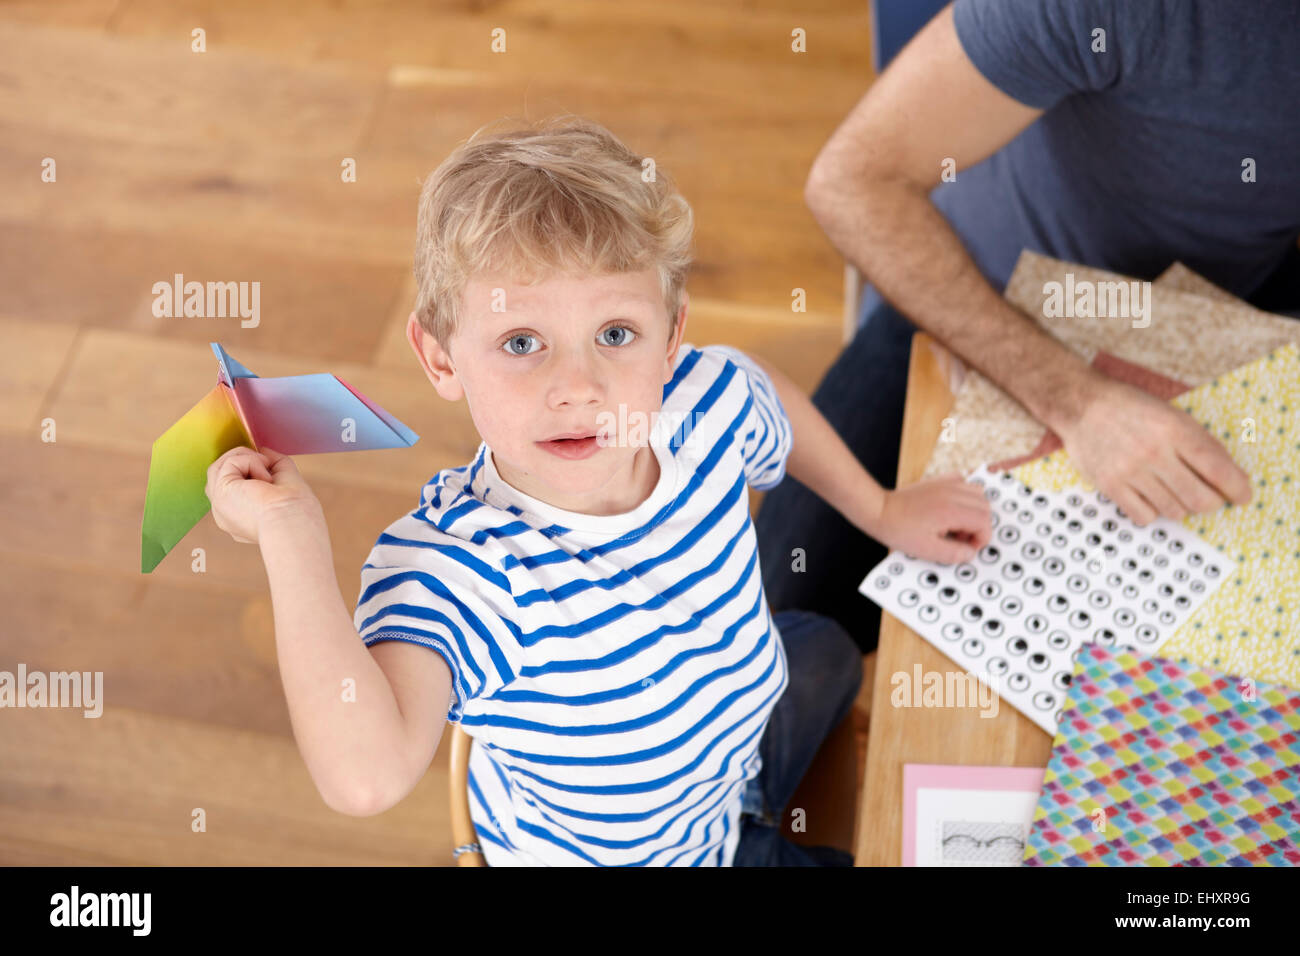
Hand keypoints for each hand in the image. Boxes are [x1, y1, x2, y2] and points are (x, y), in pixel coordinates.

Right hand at [204, 446, 320, 544]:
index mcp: (241, 518)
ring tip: (266, 469)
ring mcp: (219, 505)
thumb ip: (273, 463)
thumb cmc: (296, 510)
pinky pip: (230, 463)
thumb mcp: (285, 480)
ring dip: (247, 459)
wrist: (293, 522)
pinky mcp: (220, 493)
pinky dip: (251, 462)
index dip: (247, 471)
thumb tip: (262, 449)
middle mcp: (226, 515)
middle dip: (244, 461)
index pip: (232, 487)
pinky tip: (265, 478)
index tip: (267, 469)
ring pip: (220, 466)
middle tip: (267, 465)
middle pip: (220, 475)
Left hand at [873, 472, 992, 563]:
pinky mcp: (938, 480)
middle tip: (961, 538)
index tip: (968, 547)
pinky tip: (952, 507)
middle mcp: (952, 493)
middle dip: (979, 525)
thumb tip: (970, 553)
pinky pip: (962, 481)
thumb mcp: (927, 550)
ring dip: (974, 510)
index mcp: (951, 511)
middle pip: (985, 506)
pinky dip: (964, 494)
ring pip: (977, 492)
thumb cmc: (898, 529)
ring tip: (957, 524)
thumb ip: (953, 553)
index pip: (984, 521)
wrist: (879, 510)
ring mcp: (945, 484)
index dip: (981, 538)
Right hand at [1056, 378, 1252, 525]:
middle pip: (1200, 499)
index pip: (1218, 469)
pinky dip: (1153, 512)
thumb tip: (1230, 475)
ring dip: (1181, 506)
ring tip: (1173, 492)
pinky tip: (1149, 496)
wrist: (1081, 404)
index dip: (1236, 488)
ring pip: (1174, 511)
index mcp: (1175, 429)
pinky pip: (1144, 516)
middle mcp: (1154, 452)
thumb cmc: (1131, 408)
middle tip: (1209, 498)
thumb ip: (1200, 442)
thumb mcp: (1172, 414)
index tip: (1241, 496)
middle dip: (1212, 503)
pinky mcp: (1110, 485)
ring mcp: (1130, 471)